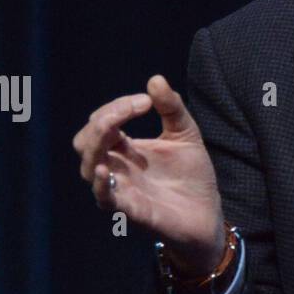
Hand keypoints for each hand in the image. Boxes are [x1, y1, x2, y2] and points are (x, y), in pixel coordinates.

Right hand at [72, 75, 224, 274]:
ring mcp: (121, 190)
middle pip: (85, 142)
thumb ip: (171, 108)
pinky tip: (108, 170)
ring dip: (96, 146)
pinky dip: (101, 185)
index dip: (117, 108)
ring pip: (89, 169)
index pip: (102, 123)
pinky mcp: (131, 211)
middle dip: (101, 122)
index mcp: (124, 149)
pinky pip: (105, 199)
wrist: (208, 213)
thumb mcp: (185, 134)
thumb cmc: (192, 176)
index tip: (146, 101)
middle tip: (131, 110)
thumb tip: (155, 79)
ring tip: (115, 130)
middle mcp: (117, 168)